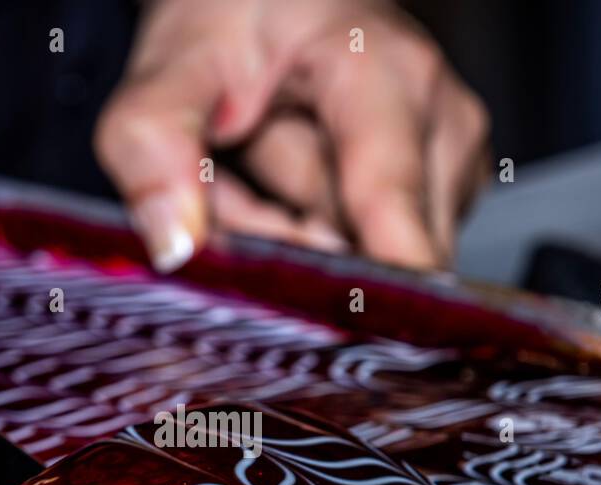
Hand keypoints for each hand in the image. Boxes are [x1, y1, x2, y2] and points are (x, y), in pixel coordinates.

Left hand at [96, 0, 489, 271]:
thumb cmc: (234, 8)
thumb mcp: (172, 66)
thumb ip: (154, 150)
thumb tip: (177, 250)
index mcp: (388, 81)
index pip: (394, 223)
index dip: (364, 295)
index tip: (327, 336)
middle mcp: (440, 122)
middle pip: (367, 260)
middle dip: (287, 246)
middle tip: (236, 171)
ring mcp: (446, 159)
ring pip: (361, 262)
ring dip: (291, 235)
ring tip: (259, 156)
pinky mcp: (437, 188)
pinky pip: (366, 252)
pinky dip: (308, 229)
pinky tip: (285, 176)